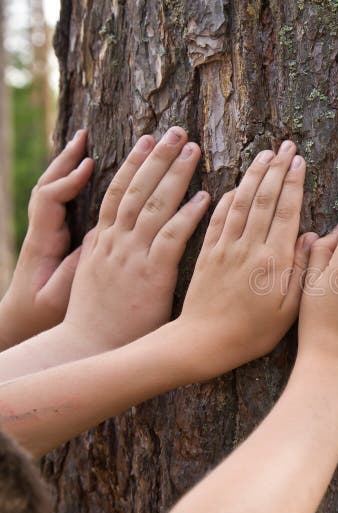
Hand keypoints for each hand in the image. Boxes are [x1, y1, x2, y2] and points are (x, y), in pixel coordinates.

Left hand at [0, 130, 93, 347]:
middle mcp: (42, 231)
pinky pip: (64, 202)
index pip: (48, 200)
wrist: (23, 327)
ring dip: (68, 166)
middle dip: (66, 160)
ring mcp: (47, 232)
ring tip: (85, 143)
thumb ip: (74, 269)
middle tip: (84, 136)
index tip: (89, 166)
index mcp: (41, 243)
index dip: (66, 181)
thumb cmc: (44, 317)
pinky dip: (75, 183)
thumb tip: (91, 241)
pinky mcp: (56, 237)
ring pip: (54, 190)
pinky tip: (91, 173)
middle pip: (48, 185)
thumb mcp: (60, 298)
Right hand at [61, 127, 208, 352]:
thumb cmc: (97, 317)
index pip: (119, 190)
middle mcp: (117, 240)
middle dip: (158, 157)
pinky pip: (172, 237)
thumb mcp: (91, 274)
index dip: (135, 163)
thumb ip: (102, 248)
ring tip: (194, 149)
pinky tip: (207, 197)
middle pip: (137, 188)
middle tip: (178, 131)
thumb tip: (107, 228)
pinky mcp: (151, 273)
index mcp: (104, 239)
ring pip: (155, 204)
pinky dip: (188, 215)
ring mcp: (133, 255)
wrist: (90, 347)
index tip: (149, 139)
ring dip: (175, 174)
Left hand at [179, 141, 315, 379]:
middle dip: (276, 168)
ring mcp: (225, 247)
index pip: (285, 211)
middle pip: (264, 198)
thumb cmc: (252, 333)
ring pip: (241, 201)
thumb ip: (302, 271)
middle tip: (286, 146)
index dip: (293, 182)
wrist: (203, 343)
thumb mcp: (288, 310)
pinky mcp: (207, 253)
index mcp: (273, 260)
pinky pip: (218, 218)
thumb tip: (311, 236)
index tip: (299, 160)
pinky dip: (228, 198)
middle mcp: (249, 247)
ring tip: (264, 154)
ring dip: (253, 175)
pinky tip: (235, 185)